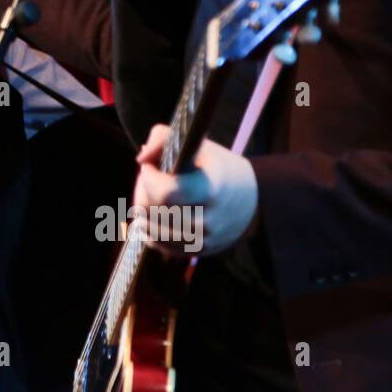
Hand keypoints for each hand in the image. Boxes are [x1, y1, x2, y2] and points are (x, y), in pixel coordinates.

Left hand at [132, 123, 258, 256]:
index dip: (149, 178)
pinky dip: (149, 229)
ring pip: (151, 230)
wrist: (250, 199)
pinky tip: (153, 214)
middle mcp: (208, 220)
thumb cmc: (214, 166)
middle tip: (150, 180)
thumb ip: (162, 139)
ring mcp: (203, 240)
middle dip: (143, 191)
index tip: (151, 167)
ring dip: (143, 211)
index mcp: (210, 189)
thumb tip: (141, 160)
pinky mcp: (197, 252)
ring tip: (152, 195)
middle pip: (153, 211)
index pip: (166, 193)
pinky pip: (158, 244)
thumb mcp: (196, 143)